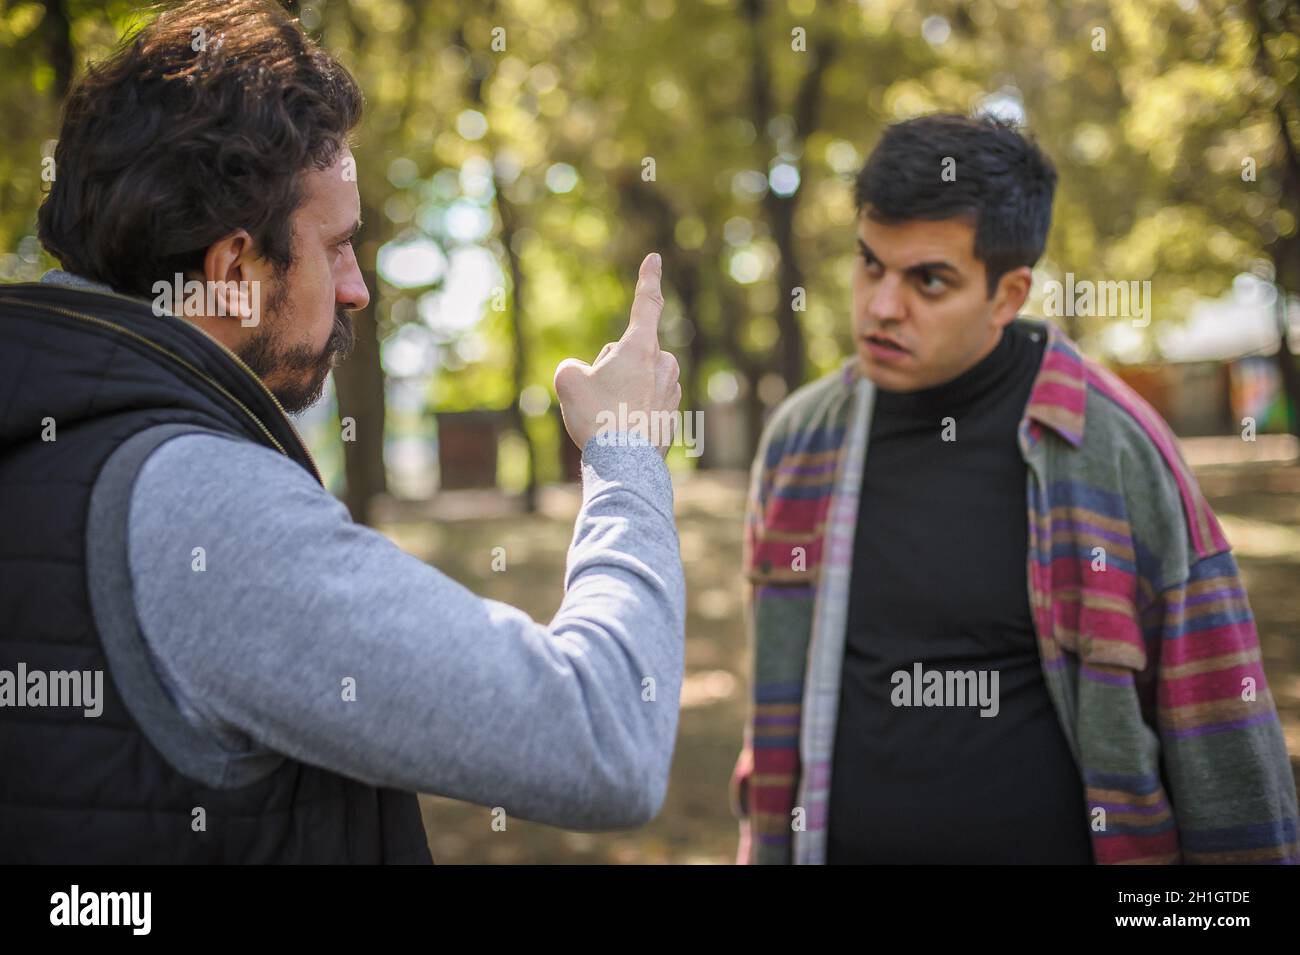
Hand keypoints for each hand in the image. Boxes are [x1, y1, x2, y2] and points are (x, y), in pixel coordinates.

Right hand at [554, 252, 681, 457]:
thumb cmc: (597, 418)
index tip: (655, 259)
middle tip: (601, 397)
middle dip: (613, 367)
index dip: (648, 279)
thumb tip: (585, 375)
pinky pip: (646, 402)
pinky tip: (622, 430)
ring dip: (623, 390)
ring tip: (611, 416)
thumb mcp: (567, 382)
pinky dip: (633, 410)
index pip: (647, 304)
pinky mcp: (673, 415)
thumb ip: (572, 367)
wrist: (624, 465)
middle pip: (630, 354)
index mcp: (641, 348)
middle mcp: (664, 364)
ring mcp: (672, 391)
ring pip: (638, 379)